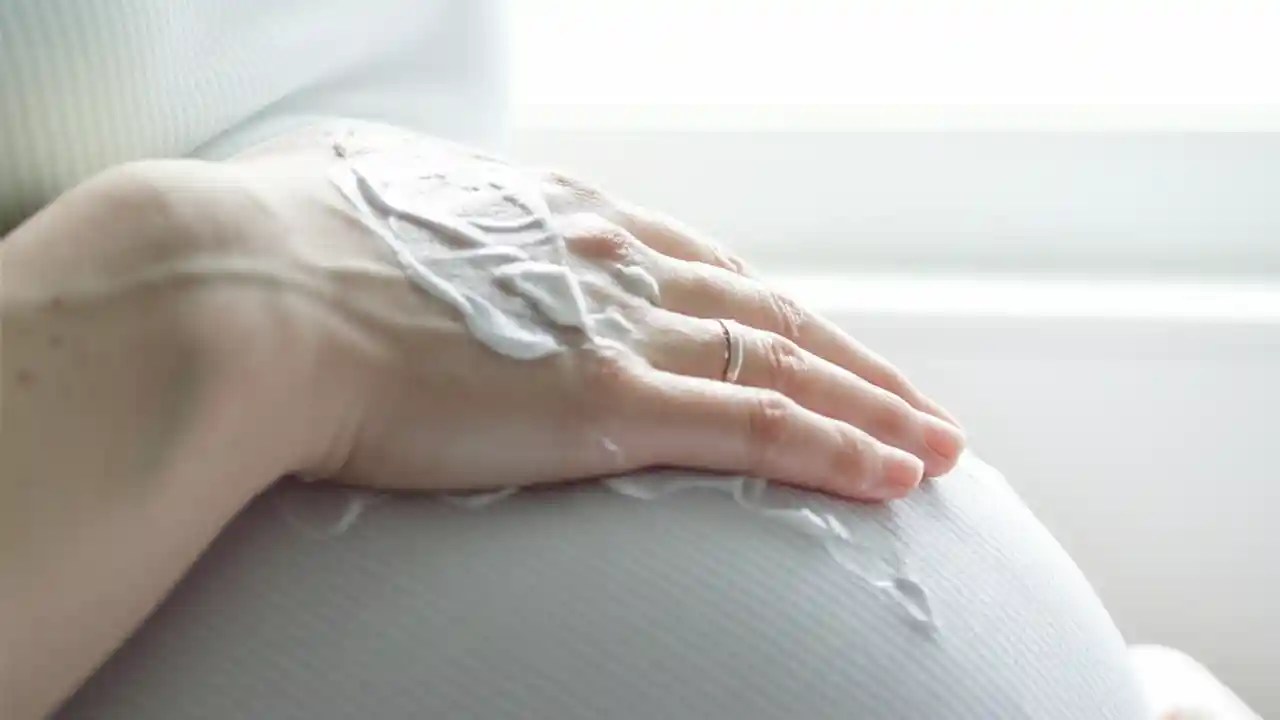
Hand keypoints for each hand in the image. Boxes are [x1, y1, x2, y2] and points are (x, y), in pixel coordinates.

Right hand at [225, 124, 964, 500]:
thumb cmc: (278, 250)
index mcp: (557, 216)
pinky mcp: (610, 403)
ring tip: (935, 447)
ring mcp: (619, 330)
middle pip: (771, 314)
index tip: (811, 340)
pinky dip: (838, 451)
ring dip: (873, 410)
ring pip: (791, 368)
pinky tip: (896, 477)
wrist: (243, 294)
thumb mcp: (360, 204)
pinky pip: (760, 429)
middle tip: (911, 399)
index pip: (703, 267)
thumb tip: (376, 202)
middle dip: (850, 360)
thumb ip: (402, 212)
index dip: (769, 311)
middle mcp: (612, 261)